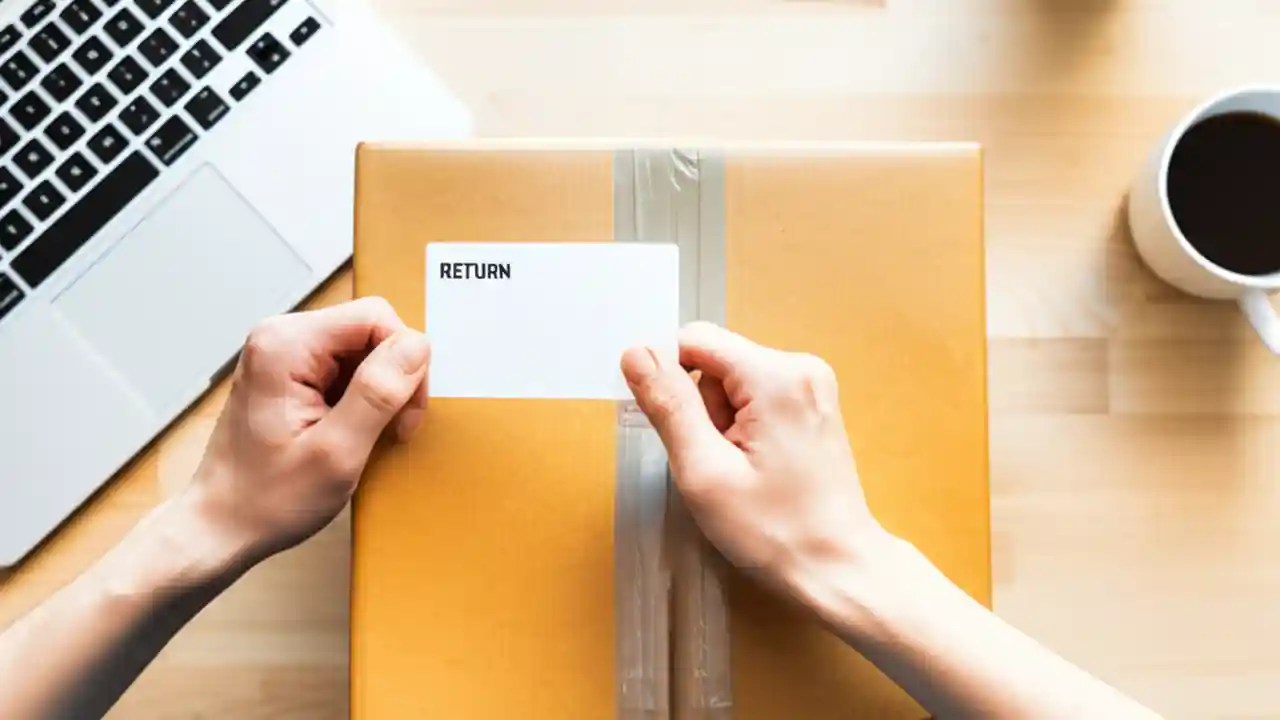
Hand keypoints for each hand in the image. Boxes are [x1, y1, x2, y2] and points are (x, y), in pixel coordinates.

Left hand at [188, 297, 429, 565]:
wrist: (220, 526)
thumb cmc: (267, 500)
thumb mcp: (337, 453)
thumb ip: (378, 393)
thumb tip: (417, 345)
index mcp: (286, 345)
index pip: (376, 317)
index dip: (405, 363)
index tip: (401, 416)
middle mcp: (281, 336)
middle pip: (371, 330)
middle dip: (394, 378)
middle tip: (390, 430)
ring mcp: (282, 352)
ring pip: (363, 348)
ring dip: (379, 392)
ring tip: (364, 436)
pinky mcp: (289, 370)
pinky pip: (346, 366)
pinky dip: (361, 398)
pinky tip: (350, 431)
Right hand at [621, 322, 888, 610]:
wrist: (838, 568)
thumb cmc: (774, 531)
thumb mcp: (704, 472)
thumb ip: (668, 405)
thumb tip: (635, 352)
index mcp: (776, 376)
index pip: (694, 339)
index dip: (668, 378)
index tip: (674, 430)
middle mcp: (801, 367)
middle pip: (715, 361)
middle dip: (701, 410)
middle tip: (719, 464)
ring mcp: (812, 385)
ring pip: (732, 382)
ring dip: (721, 424)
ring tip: (741, 471)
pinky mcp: (813, 405)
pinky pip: (755, 398)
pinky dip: (743, 429)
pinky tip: (756, 467)